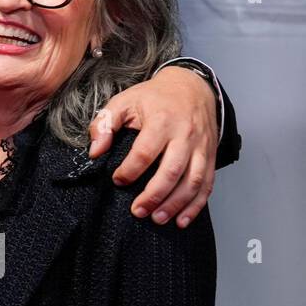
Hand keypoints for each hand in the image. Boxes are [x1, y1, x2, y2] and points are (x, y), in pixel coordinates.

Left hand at [87, 66, 217, 227]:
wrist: (192, 86)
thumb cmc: (153, 97)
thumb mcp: (123, 101)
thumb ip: (105, 124)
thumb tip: (95, 151)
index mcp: (161, 120)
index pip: (145, 152)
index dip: (130, 170)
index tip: (117, 180)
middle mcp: (185, 135)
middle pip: (172, 171)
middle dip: (154, 195)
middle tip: (137, 211)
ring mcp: (201, 147)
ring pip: (193, 181)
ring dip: (176, 204)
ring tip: (158, 219)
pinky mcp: (210, 156)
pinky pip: (207, 184)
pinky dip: (196, 205)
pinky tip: (182, 219)